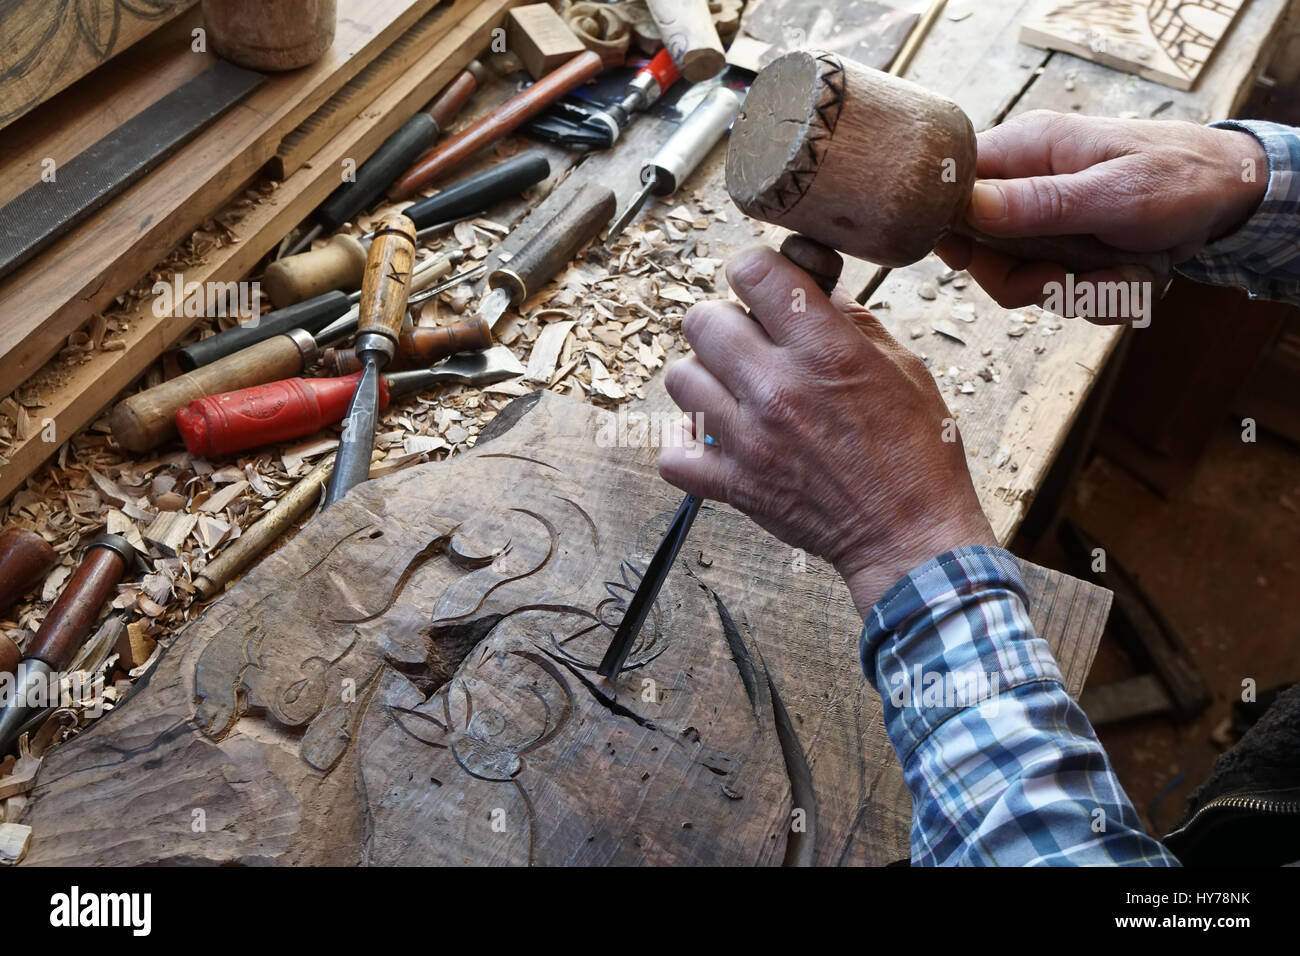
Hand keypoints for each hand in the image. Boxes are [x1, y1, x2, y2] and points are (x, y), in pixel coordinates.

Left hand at [659, 247, 996, 615]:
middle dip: (726, 322)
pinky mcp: (734, 485)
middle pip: (701, 321)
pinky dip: (687, 445)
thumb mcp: (904, 367)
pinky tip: (716, 439)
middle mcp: (778, 389)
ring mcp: (749, 440)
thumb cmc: (918, 451)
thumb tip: (812, 284)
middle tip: (752, 342)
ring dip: (704, 378)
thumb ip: (852, 320)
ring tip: (735, 391)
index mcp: (825, 351)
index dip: (756, 270)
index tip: (766, 286)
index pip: (753, 272)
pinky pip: (672, 454)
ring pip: (680, 379)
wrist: (910, 535)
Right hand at [936, 111, 1267, 312]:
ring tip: (1121, 278)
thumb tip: (970, 206)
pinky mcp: (1066, 250)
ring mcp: (1046, 221)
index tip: (968, 260)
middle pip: (982, 250)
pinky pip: (1058, 292)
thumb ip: (1040, 203)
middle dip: (1025, 280)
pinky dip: (1096, 298)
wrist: (1232, 195)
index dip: (950, 227)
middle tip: (1063, 282)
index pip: (955, 184)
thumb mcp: (1111, 193)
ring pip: (1021, 279)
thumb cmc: (1179, 177)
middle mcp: (1028, 184)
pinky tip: (1128, 279)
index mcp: (1028, 149)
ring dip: (1074, 293)